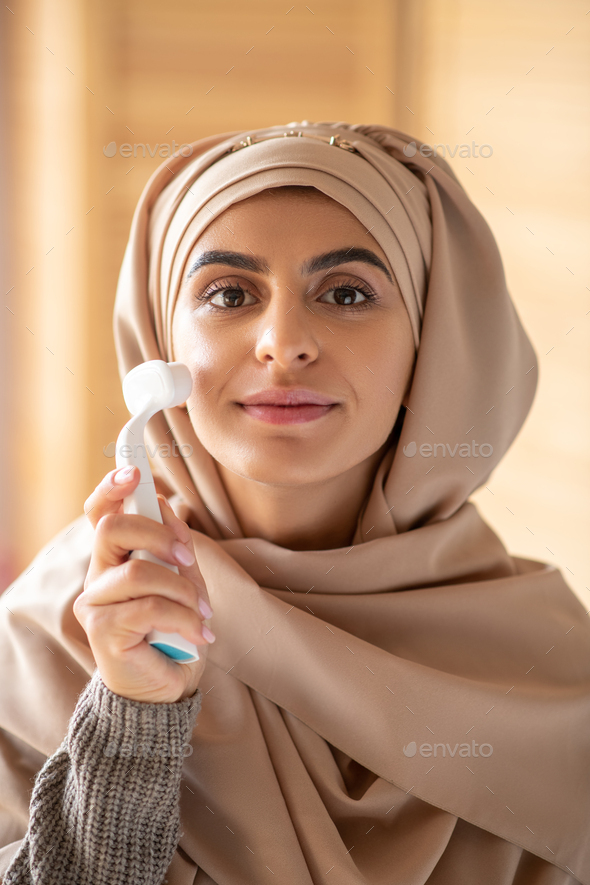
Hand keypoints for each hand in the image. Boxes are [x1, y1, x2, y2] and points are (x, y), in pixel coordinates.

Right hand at [74, 465, 213, 703]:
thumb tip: (169, 508)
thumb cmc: (175, 630)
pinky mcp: (102, 631)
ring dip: (182, 589)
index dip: (112, 487)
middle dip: (159, 534)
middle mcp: (98, 575)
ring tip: (203, 613)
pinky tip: (200, 634)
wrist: (169, 687)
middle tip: (187, 557)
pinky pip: (148, 608)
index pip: (101, 513)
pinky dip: (184, 618)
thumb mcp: (183, 580)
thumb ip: (174, 546)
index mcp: (116, 557)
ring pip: (137, 571)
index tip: (134, 471)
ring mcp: (95, 603)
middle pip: (113, 529)